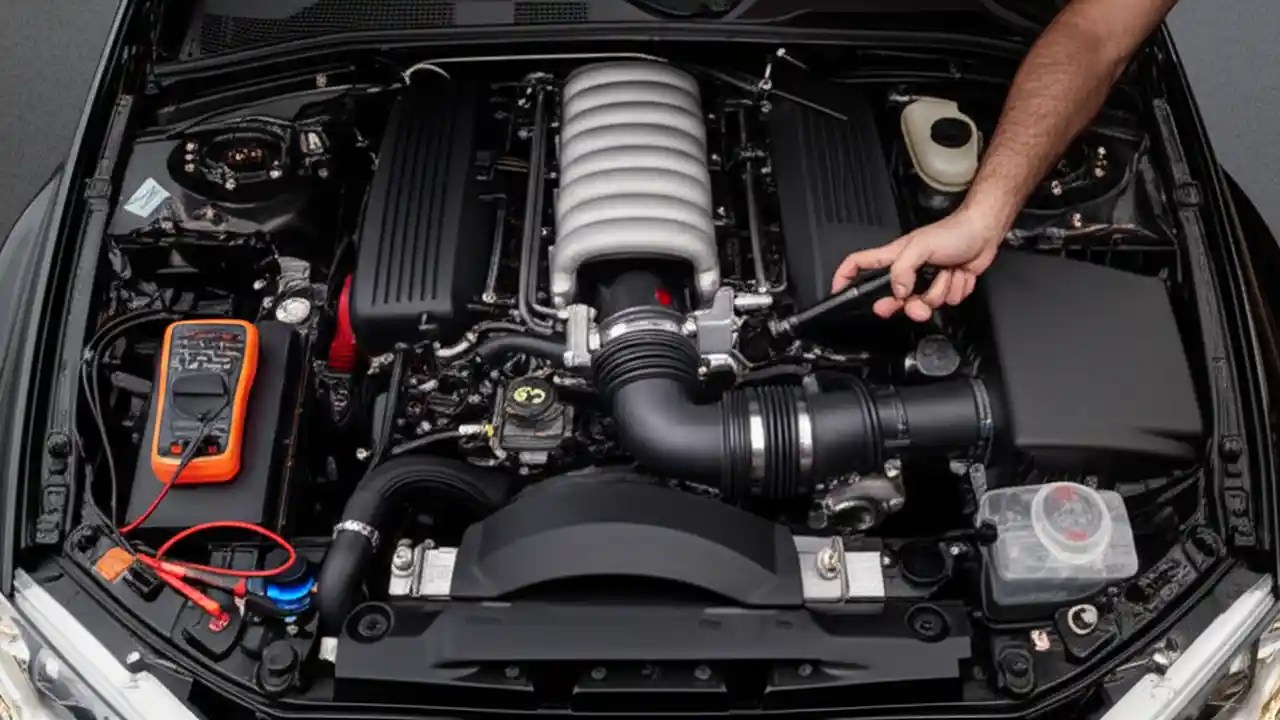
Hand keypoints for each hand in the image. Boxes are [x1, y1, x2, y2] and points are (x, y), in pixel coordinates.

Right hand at [831, 208, 1005, 321]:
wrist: (983, 234)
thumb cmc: (954, 232)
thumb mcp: (920, 247)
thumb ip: (903, 269)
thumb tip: (897, 291)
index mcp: (894, 257)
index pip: (858, 265)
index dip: (844, 277)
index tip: (837, 291)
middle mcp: (907, 271)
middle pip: (891, 297)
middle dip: (904, 305)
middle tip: (910, 303)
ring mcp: (925, 281)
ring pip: (923, 304)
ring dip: (939, 293)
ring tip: (945, 274)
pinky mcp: (944, 287)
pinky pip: (944, 304)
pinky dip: (954, 292)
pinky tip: (957, 275)